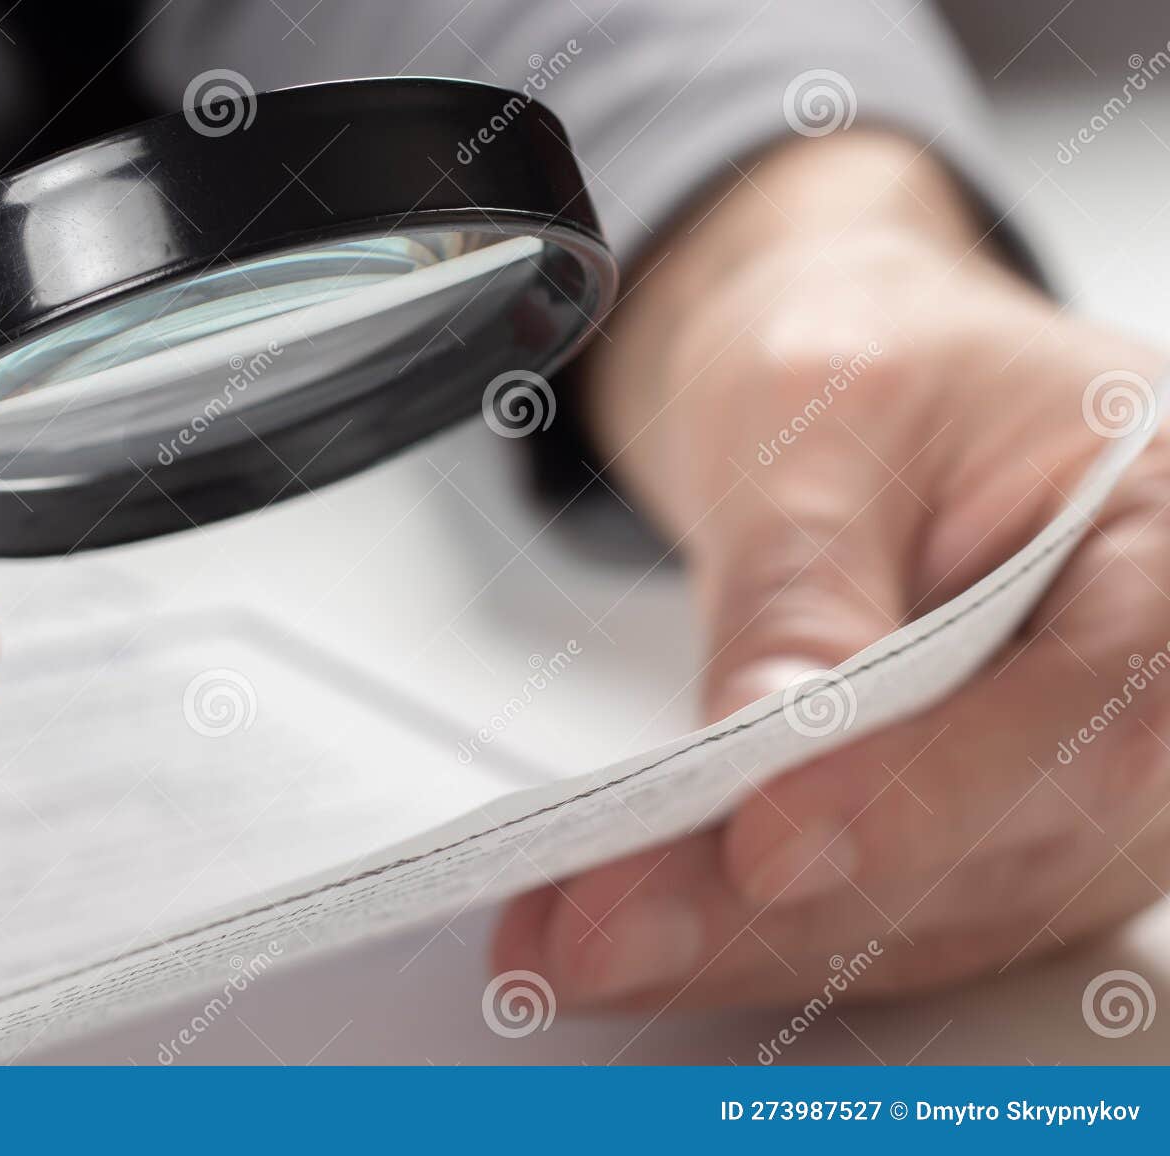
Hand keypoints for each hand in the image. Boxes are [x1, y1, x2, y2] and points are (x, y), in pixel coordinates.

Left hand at [493, 133, 1169, 1014]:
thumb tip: (764, 747)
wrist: (856, 388)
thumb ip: (803, 582)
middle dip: (792, 905)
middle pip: (1015, 840)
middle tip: (600, 929)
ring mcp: (1094, 780)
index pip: (1102, 698)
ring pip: (943, 913)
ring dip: (750, 947)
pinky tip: (637, 936)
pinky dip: (756, 937)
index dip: (934, 789)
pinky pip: (894, 918)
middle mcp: (1169, 676)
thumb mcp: (815, 416)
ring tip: (580, 943)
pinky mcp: (1002, 838)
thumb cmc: (864, 356)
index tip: (768, 844)